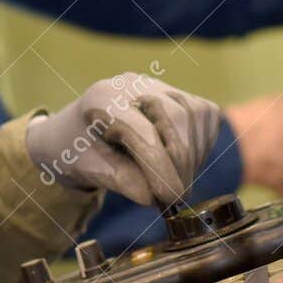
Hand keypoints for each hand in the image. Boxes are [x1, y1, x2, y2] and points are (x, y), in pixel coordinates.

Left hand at [25, 73, 225, 207]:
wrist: (78, 134)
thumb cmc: (80, 152)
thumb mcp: (90, 170)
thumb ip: (121, 180)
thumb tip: (154, 195)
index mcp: (103, 97)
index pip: (142, 130)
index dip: (160, 167)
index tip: (168, 199)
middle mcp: (133, 83)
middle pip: (175, 117)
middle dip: (180, 163)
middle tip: (175, 197)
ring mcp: (158, 85)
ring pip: (193, 117)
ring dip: (192, 158)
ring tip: (174, 184)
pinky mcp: (179, 94)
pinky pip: (204, 117)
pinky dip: (200, 146)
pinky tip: (183, 165)